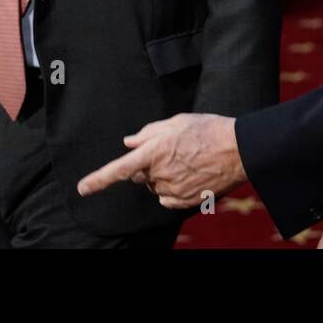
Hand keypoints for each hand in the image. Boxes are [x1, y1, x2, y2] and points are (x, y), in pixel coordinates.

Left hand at [76, 113, 245, 208]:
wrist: (239, 149)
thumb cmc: (209, 130)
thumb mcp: (177, 121)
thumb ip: (149, 132)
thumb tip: (129, 141)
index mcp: (155, 152)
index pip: (120, 168)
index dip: (98, 179)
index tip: (82, 189)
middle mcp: (160, 173)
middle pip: (141, 175)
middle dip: (148, 165)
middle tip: (173, 150)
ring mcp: (173, 189)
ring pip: (156, 186)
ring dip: (163, 176)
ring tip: (187, 160)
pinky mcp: (185, 201)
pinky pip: (167, 199)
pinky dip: (172, 190)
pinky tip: (190, 175)